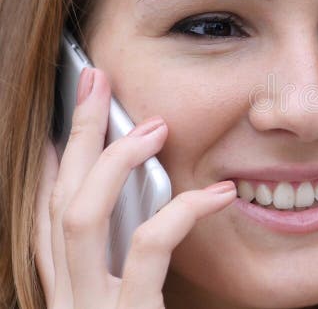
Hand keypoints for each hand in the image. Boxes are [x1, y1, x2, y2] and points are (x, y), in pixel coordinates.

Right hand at [34, 68, 236, 307]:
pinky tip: (217, 193)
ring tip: (156, 126)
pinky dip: (182, 212)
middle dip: (76, 135)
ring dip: (115, 161)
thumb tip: (151, 222)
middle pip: (59, 202)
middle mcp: (70, 300)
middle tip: (96, 82)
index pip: (47, 222)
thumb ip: (135, 272)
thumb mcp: (134, 307)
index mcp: (72, 293)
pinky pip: (149, 247)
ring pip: (82, 216)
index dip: (49, 169)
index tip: (55, 127)